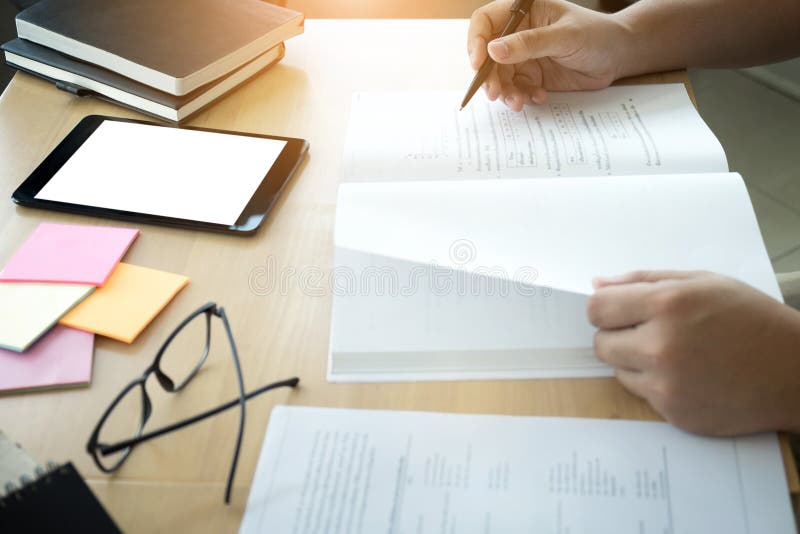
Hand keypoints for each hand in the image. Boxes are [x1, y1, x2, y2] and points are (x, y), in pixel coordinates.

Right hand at [467, 0, 630, 110]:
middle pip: (487, 55)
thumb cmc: (597, 35)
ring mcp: (524, 57)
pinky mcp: (532, 76)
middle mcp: (518, 34)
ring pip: (500, 76)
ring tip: (518, 102)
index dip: (476, 41)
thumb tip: (493, 50)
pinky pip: (516, 89)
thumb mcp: (564, 37)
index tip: (478, 64)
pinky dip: (522, 97)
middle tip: (495, 94)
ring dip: (505, 92)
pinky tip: (539, 97)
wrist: (618, 56)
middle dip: (489, 76)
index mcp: (523, 13)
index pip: (485, 22)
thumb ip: (529, 43)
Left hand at [587, 270, 799, 435]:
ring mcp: (665, 384)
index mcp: (667, 304)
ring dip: (634, 360)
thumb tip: (597, 285)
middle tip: (652, 332)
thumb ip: (643, 281)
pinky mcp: (672, 412)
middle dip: (618, 335)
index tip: (621, 311)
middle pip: (600, 342)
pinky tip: (688, 375)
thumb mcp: (702, 282)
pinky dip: (655, 383)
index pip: (597, 308)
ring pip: (617, 369)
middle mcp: (660, 345)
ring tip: (676, 353)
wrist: (795, 372)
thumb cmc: (751, 319)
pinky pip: (640, 393)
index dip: (606, 309)